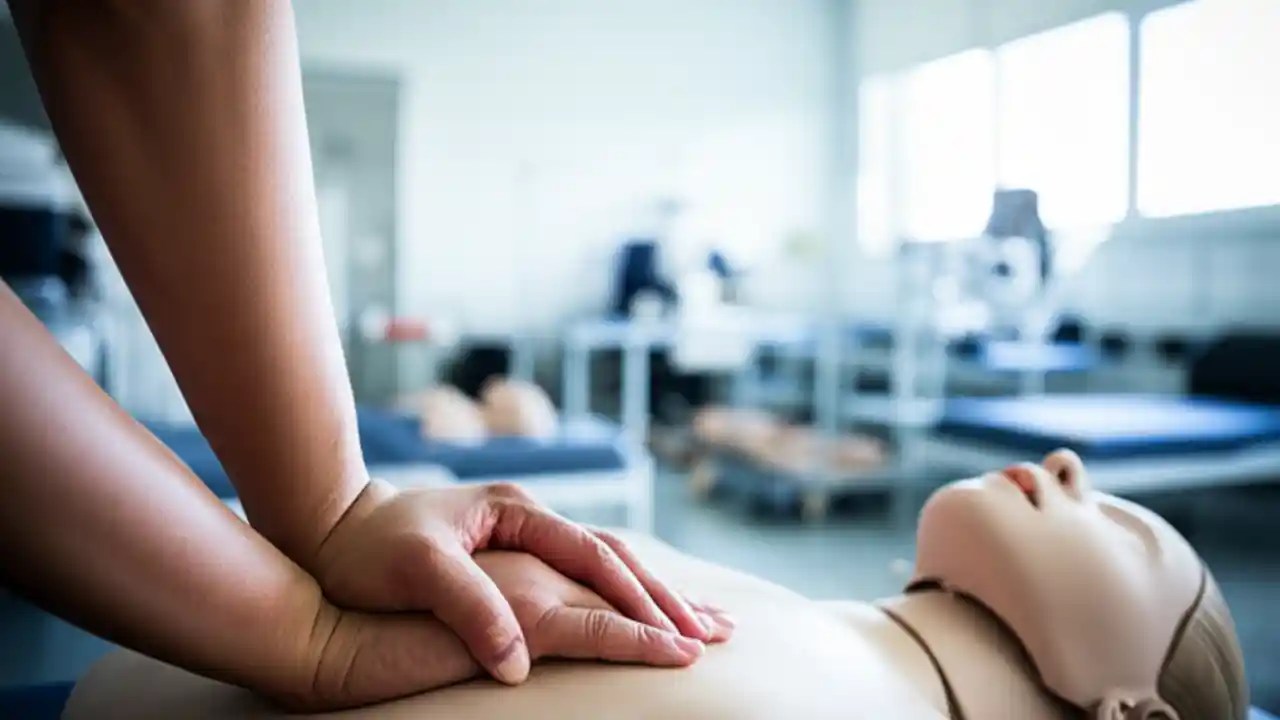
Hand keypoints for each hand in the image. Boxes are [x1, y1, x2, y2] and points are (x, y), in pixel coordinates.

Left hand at [307, 479, 712, 684]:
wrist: (335, 528)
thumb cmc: (369, 549)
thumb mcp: (415, 570)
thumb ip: (471, 606)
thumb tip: (519, 659)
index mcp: (518, 513)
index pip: (594, 557)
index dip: (635, 599)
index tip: (673, 637)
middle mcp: (532, 519)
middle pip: (616, 558)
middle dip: (666, 597)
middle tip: (715, 634)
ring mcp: (529, 536)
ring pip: (609, 565)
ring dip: (655, 596)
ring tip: (702, 623)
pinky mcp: (519, 557)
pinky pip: (587, 576)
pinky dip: (624, 595)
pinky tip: (644, 613)